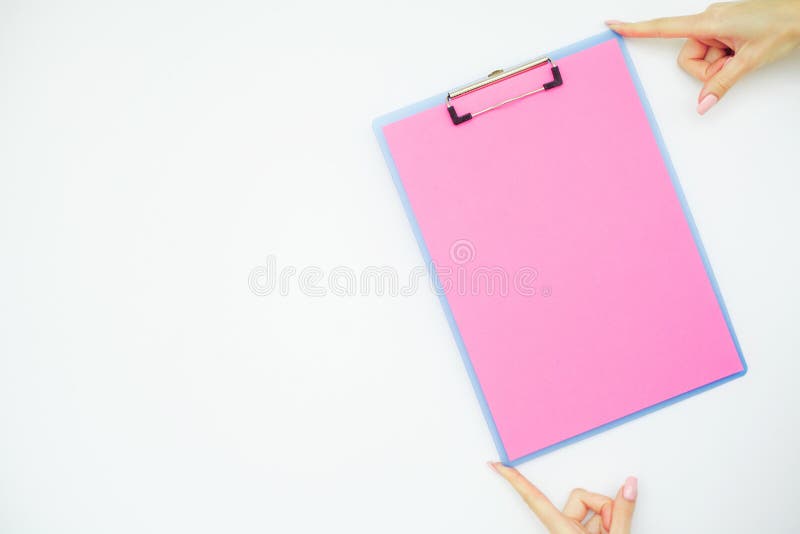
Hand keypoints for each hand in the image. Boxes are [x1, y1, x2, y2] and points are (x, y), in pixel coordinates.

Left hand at [488, 462, 636, 533]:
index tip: (497, 466)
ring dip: (605, 518)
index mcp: (561, 530)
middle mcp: (561, 529)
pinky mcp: (576, 533)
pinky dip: (604, 523)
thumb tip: (628, 486)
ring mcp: (569, 532)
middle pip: (580, 497)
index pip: (534, 498)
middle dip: (602, 508)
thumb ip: (622, 511)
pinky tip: (609, 532)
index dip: (514, 481)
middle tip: (611, 529)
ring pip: (589, 507)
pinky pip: (593, 517)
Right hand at [606, 0, 799, 113]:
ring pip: (702, 58)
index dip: (635, 29)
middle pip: (688, 57)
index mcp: (709, 22)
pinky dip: (726, 60)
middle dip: (708, 69)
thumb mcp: (750, 60)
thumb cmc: (783, 24)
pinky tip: (743, 51)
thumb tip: (702, 105)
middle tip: (733, 63)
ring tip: (743, 56)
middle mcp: (709, 20)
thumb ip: (722, 84)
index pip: (663, 28)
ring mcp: (717, 24)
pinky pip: (714, 53)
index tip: (613, 25)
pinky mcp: (725, 29)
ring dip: (720, 65)